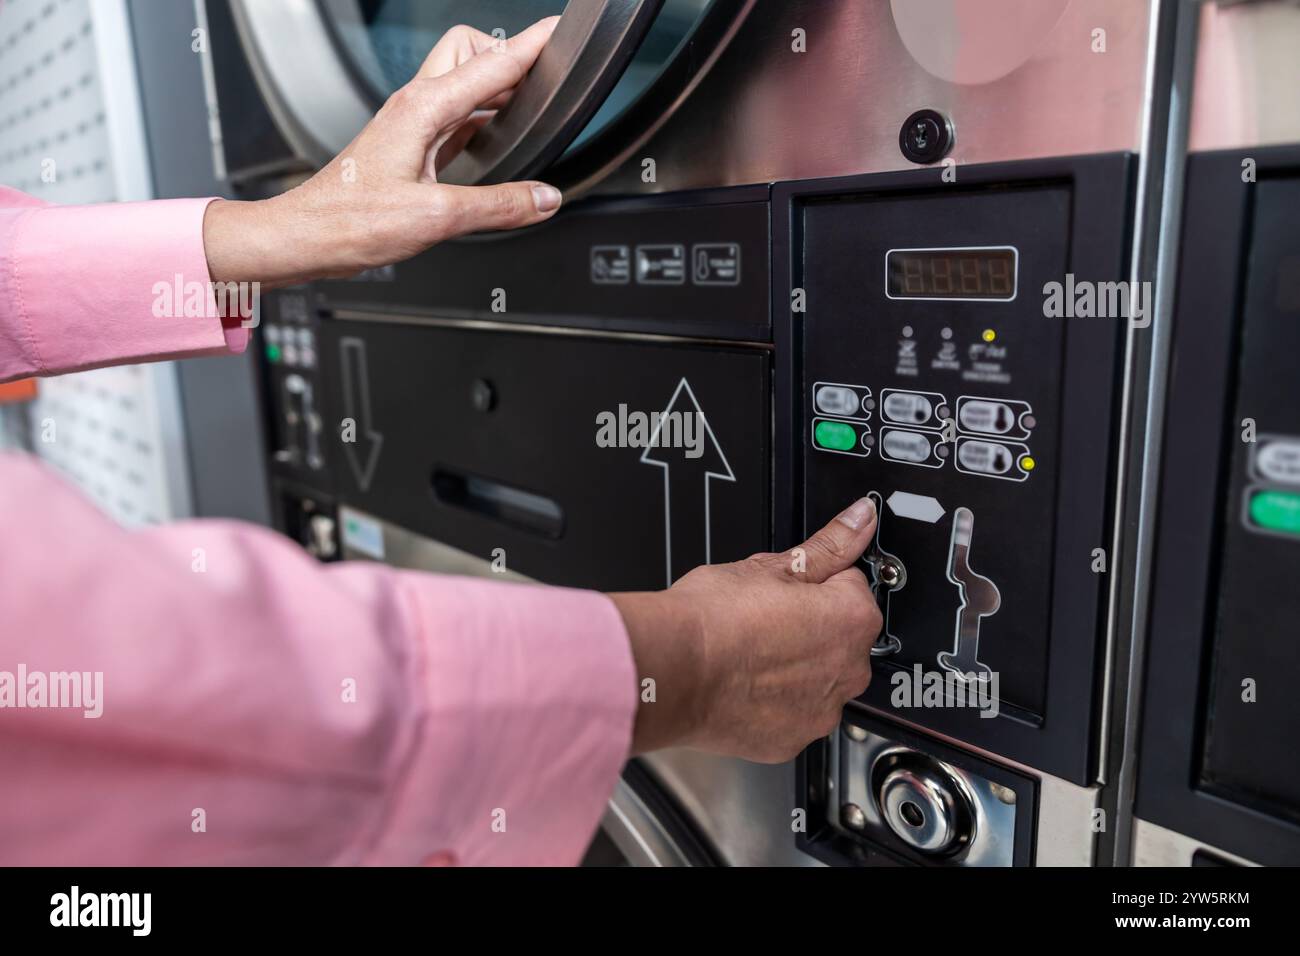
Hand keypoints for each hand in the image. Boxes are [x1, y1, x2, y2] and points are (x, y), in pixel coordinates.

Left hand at [203, 18, 563, 287]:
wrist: (307, 236)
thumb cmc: (350, 221)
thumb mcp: (437, 218)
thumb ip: (498, 206)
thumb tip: (544, 199)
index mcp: (423, 109)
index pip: (492, 64)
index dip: (532, 46)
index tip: (559, 32)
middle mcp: (415, 106)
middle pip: (472, 51)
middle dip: (509, 58)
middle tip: (543, 81)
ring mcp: (411, 122)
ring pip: (463, 81)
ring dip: (496, 89)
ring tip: (528, 111)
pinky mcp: (409, 144)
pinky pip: (455, 115)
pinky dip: (481, 119)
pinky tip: (495, 143)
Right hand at [610, 497, 881, 762]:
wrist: (670, 671)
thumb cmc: (713, 619)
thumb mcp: (770, 566)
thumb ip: (829, 544)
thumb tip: (860, 519)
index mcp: (851, 618)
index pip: (850, 586)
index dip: (814, 583)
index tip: (786, 590)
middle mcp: (849, 670)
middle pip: (839, 637)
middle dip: (810, 627)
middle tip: (764, 618)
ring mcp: (821, 711)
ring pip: (817, 678)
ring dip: (795, 667)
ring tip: (750, 652)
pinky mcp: (792, 740)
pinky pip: (793, 713)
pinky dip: (775, 702)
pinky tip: (745, 684)